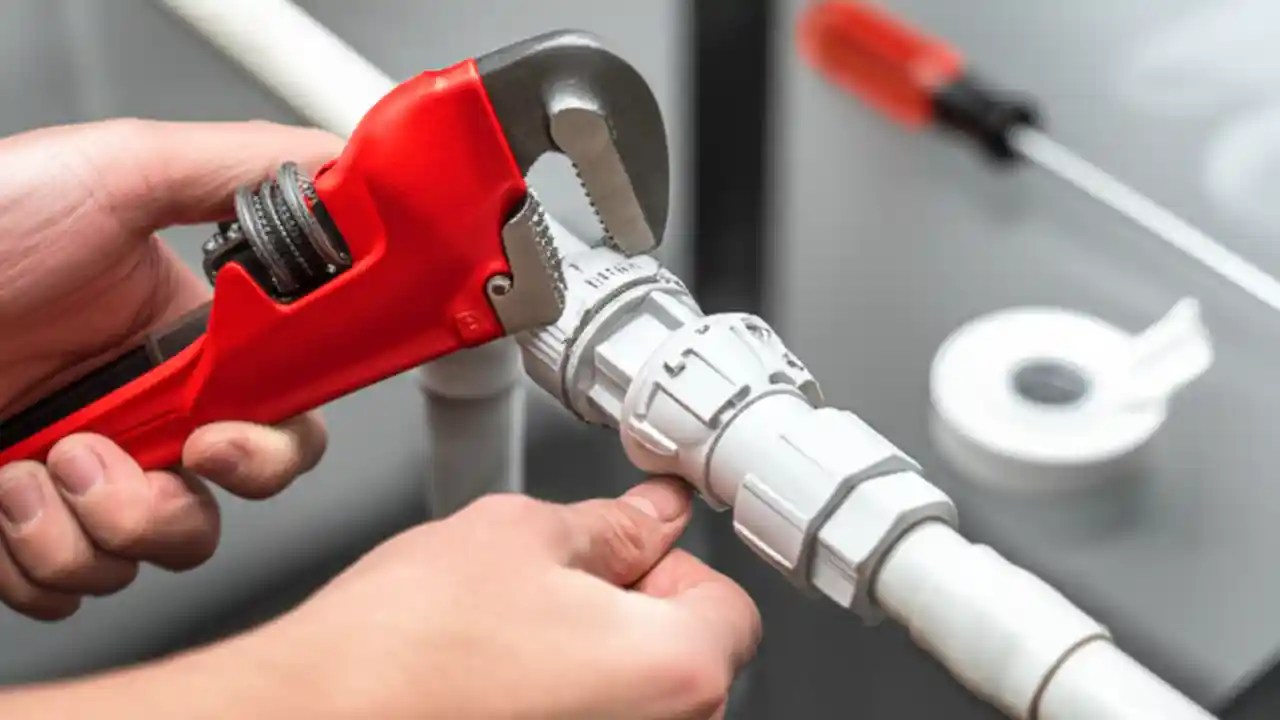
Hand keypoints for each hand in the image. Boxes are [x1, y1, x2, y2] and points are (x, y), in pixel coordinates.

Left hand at [0, 119, 340, 619]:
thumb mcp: (113, 174)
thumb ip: (242, 169)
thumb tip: (348, 174)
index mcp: (182, 345)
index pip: (283, 419)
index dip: (271, 449)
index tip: (220, 443)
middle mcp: (142, 415)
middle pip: (223, 505)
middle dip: (169, 506)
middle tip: (106, 459)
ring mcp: (82, 474)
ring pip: (148, 555)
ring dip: (87, 528)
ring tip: (29, 464)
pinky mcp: (21, 526)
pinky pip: (69, 587)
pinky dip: (34, 560)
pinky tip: (0, 495)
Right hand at [83, 480, 757, 719]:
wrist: (306, 719)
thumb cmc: (398, 654)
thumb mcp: (517, 536)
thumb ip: (609, 525)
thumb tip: (649, 514)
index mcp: (677, 672)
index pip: (729, 606)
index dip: (671, 565)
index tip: (626, 553)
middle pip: (682, 661)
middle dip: (627, 616)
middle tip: (552, 591)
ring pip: (629, 702)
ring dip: (589, 666)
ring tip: (506, 643)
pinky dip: (556, 708)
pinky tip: (492, 689)